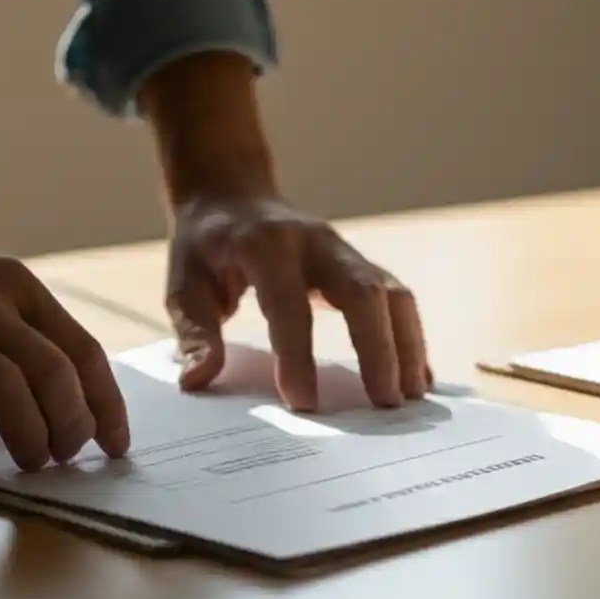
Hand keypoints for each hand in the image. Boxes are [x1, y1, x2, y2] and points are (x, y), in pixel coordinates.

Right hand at [0, 221, 129, 470]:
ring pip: (11, 391)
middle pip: (56, 375)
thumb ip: (18, 328)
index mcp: (17, 288)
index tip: (114, 443)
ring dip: (30, 437)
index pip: (84, 352)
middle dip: (72, 426)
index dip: (107, 405)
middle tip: (66, 456)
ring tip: (31, 462)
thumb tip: (63, 394)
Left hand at [167, 195, 430, 410]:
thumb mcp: (183, 286)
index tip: (304, 404)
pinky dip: (408, 337)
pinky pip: (394, 298)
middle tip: (385, 403)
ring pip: (390, 293)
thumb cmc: (205, 248)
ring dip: (406, 344)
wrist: (231, 194)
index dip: (297, 355)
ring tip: (412, 395)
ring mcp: (343, 250)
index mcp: (265, 246)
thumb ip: (195, 333)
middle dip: (378, 349)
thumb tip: (196, 380)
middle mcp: (315, 242)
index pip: (289, 304)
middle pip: (362, 292)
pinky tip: (416, 376)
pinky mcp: (359, 264)